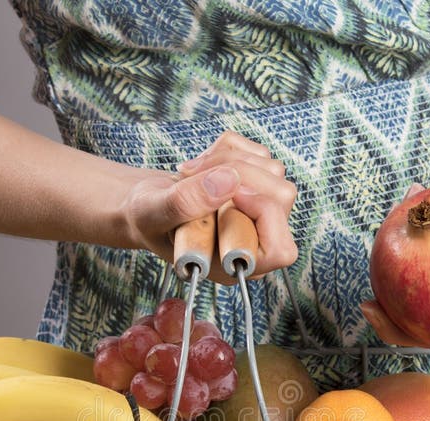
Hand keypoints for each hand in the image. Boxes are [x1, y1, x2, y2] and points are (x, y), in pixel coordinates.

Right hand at [120, 131, 297, 280]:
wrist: (148, 204)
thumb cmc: (149, 219)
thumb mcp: (153, 213)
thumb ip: (184, 202)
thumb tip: (229, 180)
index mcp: (236, 263)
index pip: (281, 250)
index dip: (265, 216)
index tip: (231, 194)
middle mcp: (254, 239)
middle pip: (281, 197)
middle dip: (239, 174)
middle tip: (193, 176)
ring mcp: (259, 210)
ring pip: (271, 169)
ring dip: (228, 159)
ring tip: (190, 174)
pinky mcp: (256, 182)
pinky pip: (258, 152)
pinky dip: (227, 149)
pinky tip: (201, 166)